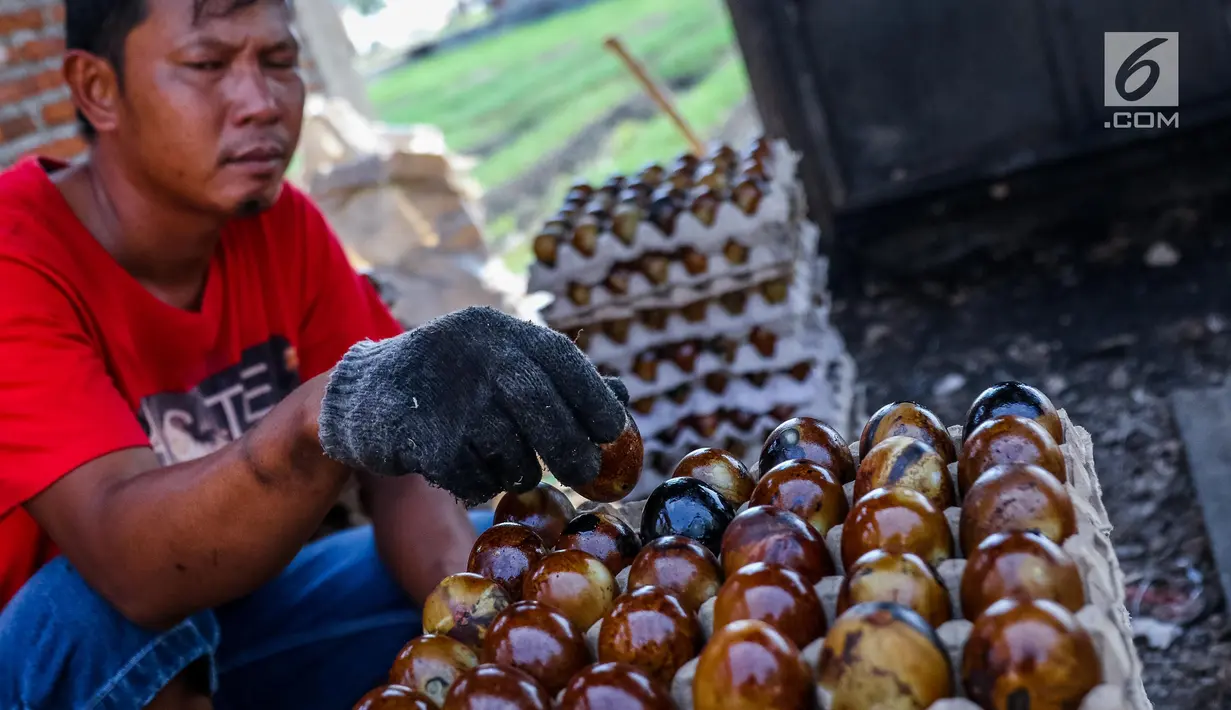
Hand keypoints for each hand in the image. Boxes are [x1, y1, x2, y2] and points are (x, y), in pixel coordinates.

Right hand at [317, 306, 629, 503]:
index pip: (562, 360)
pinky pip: (476, 480)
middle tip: (585, 473)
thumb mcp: (499, 364)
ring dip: (517, 468)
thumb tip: (623, 398)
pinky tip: (459, 464)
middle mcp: (473, 356)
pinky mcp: (423, 441)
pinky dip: (478, 482)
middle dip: (572, 450)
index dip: (595, 399)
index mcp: (496, 331)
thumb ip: (557, 379)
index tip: (615, 431)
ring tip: (495, 456)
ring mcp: (447, 398)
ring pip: (513, 455)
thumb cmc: (450, 382)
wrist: (362, 397)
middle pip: (543, 411)